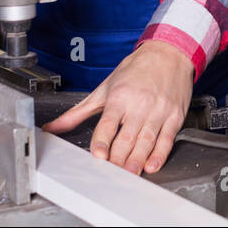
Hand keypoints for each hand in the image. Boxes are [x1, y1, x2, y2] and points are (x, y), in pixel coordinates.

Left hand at [41, 41, 194, 174]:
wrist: (168, 53)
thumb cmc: (136, 69)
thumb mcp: (105, 87)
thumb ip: (78, 111)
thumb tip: (53, 127)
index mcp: (120, 96)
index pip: (108, 123)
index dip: (103, 140)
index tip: (98, 155)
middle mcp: (140, 104)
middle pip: (127, 136)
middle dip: (119, 158)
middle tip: (112, 174)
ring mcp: (158, 111)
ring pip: (147, 140)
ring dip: (137, 159)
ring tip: (130, 173)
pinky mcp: (174, 116)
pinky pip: (167, 138)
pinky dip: (160, 154)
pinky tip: (152, 164)